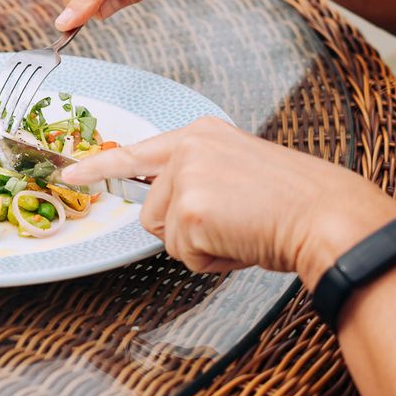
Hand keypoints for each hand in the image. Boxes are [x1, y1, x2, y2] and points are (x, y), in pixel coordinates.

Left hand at [59, 117, 395, 283]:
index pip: (138, 153)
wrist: (325, 215)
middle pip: (151, 211)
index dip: (99, 168)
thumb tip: (171, 216)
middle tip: (232, 225)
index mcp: (202, 135)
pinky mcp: (189, 209)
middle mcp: (188, 147)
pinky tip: (241, 241)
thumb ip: (201, 181)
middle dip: (183, 232)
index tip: (69, 175)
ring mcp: (186, 176)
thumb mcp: (239, 174)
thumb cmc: (294, 203)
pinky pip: (184, 255)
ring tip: (241, 230)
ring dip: (199, 247)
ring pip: (164, 235)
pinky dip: (212, 261)